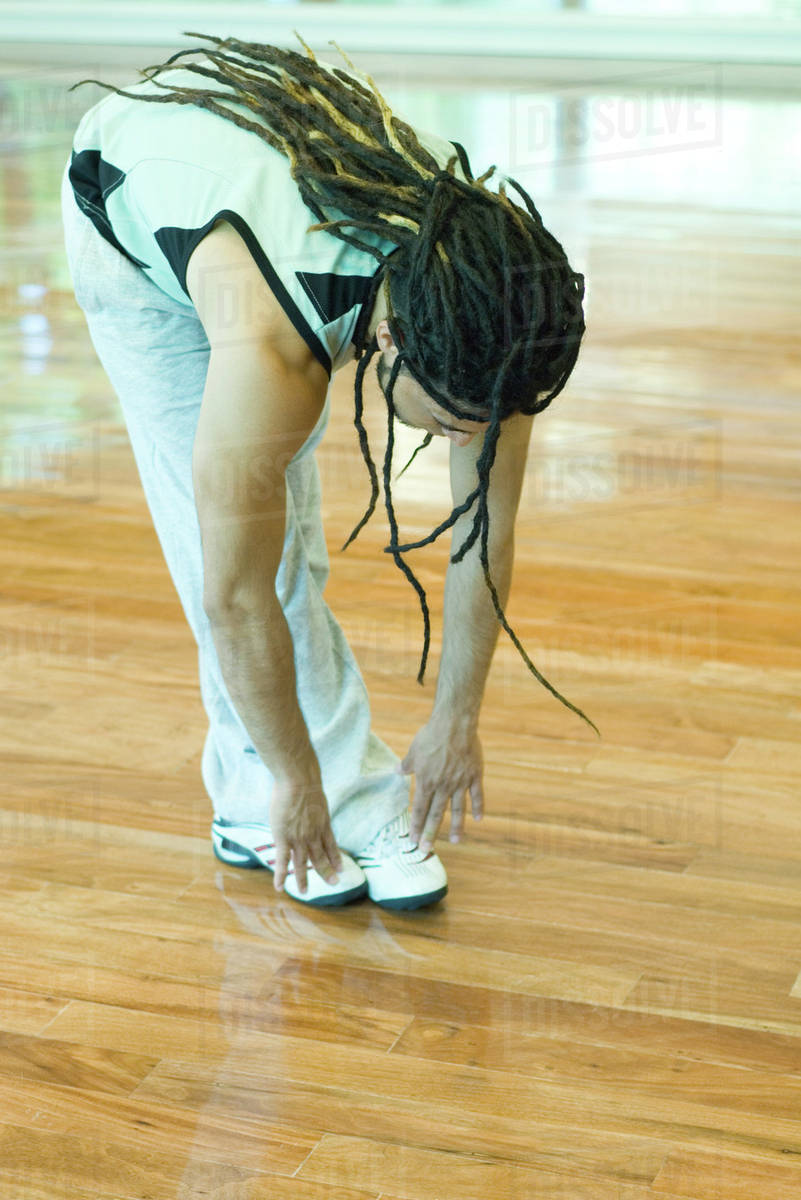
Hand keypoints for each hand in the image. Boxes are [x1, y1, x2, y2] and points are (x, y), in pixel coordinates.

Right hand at [269, 777, 342, 893]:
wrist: (298, 782)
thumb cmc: (305, 784)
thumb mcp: (318, 798)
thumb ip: (316, 808)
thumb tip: (315, 805)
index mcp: (323, 825)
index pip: (332, 846)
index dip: (336, 858)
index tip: (341, 868)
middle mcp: (314, 836)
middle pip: (321, 858)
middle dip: (327, 872)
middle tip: (334, 883)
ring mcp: (299, 839)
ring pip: (303, 864)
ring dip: (304, 879)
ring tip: (305, 892)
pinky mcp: (284, 839)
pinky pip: (283, 862)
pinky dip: (282, 876)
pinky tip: (280, 888)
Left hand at [397, 714, 483, 852]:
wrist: (454, 724)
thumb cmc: (431, 736)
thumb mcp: (414, 750)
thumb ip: (406, 765)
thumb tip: (396, 770)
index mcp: (427, 781)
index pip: (420, 808)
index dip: (417, 825)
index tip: (413, 840)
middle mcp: (443, 786)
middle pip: (436, 814)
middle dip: (431, 833)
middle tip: (426, 849)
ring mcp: (460, 782)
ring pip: (458, 809)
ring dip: (456, 827)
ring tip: (455, 841)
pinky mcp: (474, 775)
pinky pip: (477, 795)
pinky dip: (478, 807)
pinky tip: (478, 819)